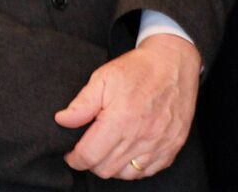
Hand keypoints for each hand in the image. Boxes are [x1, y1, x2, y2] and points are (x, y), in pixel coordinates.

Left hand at [54, 34, 201, 179]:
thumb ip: (82, 103)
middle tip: (93, 147)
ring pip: (126, 174)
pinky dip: (136, 166)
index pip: (89, 156)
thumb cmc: (139, 69)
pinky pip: (148, 170)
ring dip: (114, 166)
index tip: (73, 152)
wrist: (174, 62)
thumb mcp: (104, 77)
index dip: (75, 158)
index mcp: (122, 118)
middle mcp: (142, 135)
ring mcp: (160, 142)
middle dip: (93, 161)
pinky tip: (131, 150)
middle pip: (105, 169)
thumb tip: (63, 121)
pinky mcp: (173, 145)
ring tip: (111, 149)